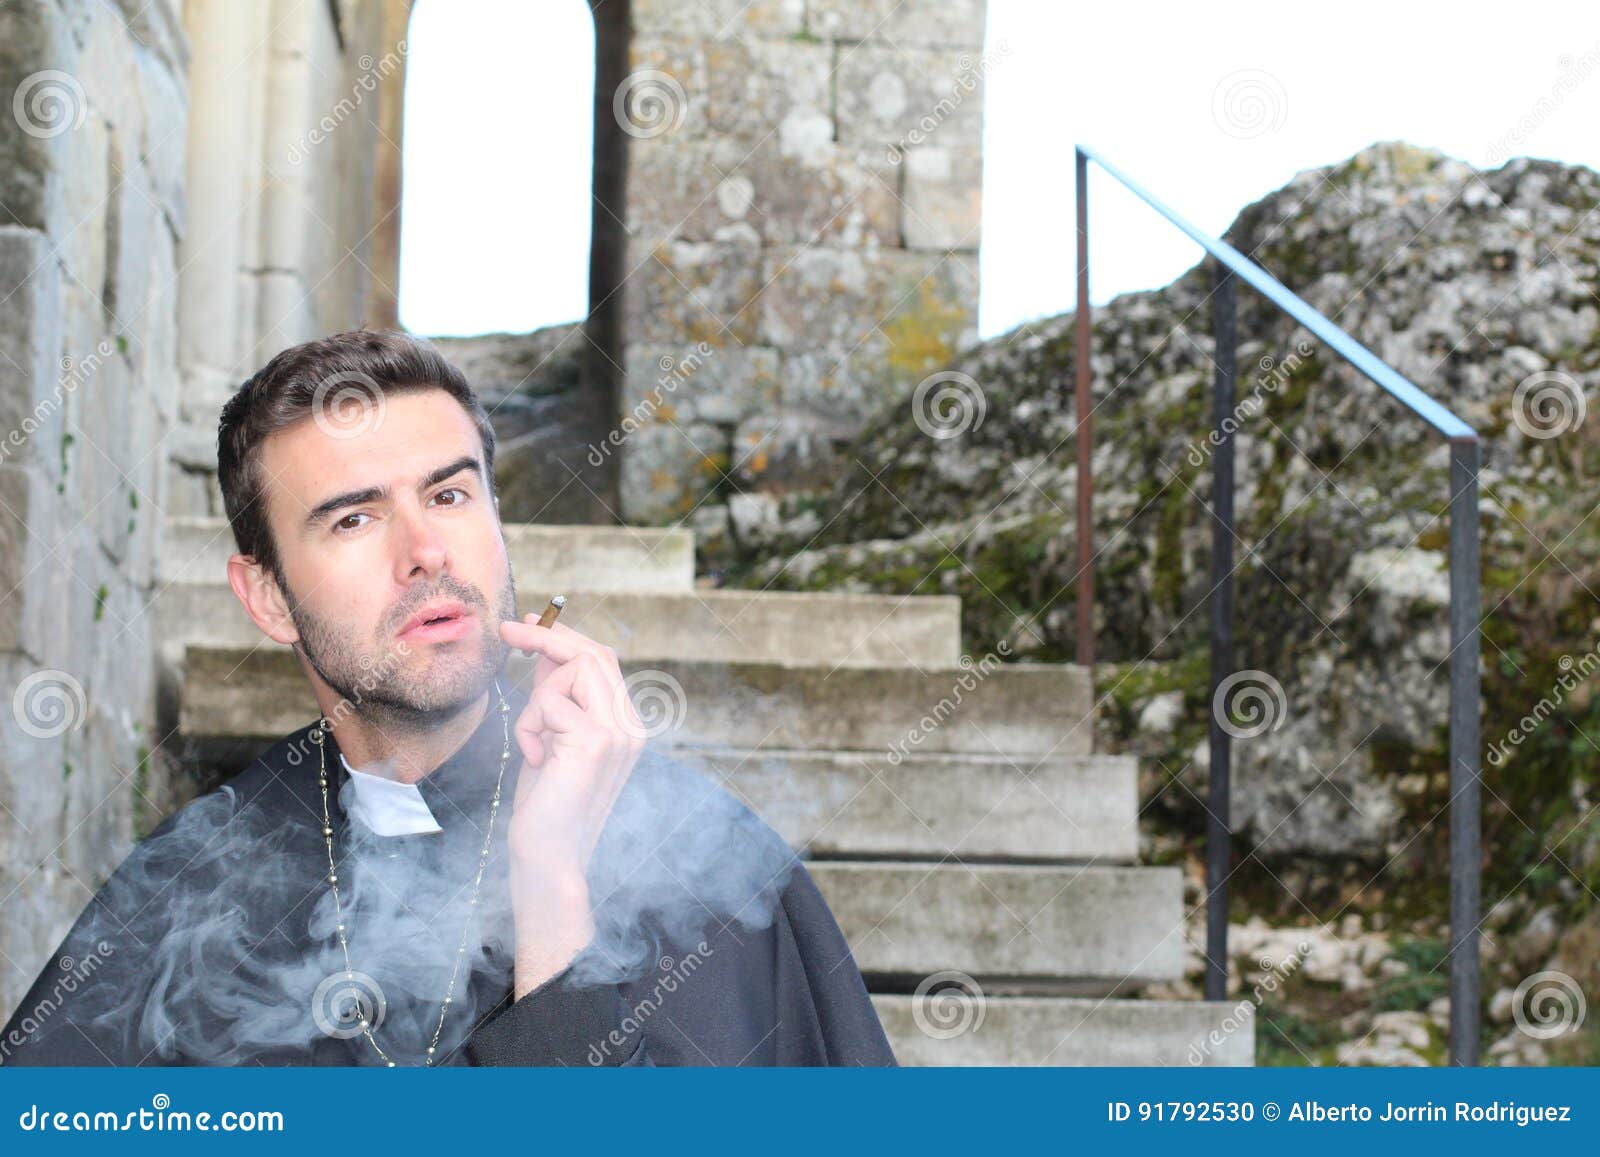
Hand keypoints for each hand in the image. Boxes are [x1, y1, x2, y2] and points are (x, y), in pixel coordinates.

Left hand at [496, 616, 645, 994]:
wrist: (549, 859)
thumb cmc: (546, 806)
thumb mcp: (550, 739)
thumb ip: (555, 698)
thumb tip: (542, 651)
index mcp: (625, 726)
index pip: (603, 661)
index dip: (565, 637)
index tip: (527, 626)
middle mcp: (631, 726)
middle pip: (595, 654)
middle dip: (547, 636)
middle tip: (508, 628)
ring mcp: (618, 732)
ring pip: (573, 669)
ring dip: (537, 699)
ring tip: (533, 743)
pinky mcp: (595, 740)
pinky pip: (550, 700)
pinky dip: (530, 725)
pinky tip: (535, 759)